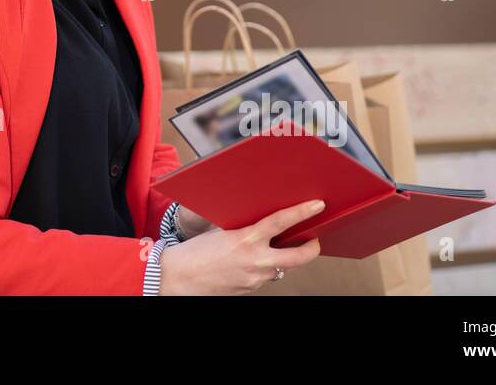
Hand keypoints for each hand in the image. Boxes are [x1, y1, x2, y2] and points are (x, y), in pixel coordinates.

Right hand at [158, 198, 324, 294]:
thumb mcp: (219, 232)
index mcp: (246, 239)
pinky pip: (265, 277)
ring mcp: (255, 279)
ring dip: (283, 258)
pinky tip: (254, 261)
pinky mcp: (250, 290)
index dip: (302, 212)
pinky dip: (265, 268)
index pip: (282, 222)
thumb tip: (258, 222)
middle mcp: (255, 261)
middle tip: (315, 240)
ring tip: (279, 248)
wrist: (177, 279)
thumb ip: (242, 228)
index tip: (318, 206)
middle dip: (311, 248)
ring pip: (281, 268)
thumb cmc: (193, 253)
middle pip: (298, 256)